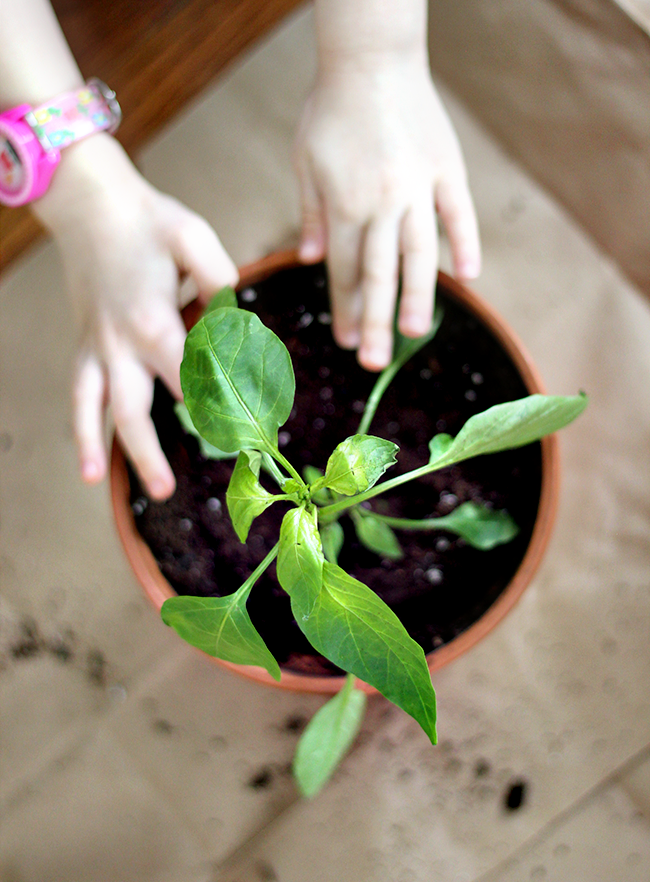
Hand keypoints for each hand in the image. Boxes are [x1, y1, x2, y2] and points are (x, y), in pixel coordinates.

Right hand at [34, 135, 237, 498]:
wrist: (89, 203)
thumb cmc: (147, 219)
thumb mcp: (194, 239)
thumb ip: (221, 282)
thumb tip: (238, 319)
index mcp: (153, 319)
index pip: (191, 378)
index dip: (219, 407)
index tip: (246, 434)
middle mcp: (121, 342)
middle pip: (136, 409)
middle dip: (152, 451)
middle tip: (172, 490)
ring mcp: (98, 347)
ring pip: (101, 409)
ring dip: (114, 450)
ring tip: (125, 487)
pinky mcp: (86, 346)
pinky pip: (79, 394)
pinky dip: (81, 429)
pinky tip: (87, 463)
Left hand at [294, 58, 480, 370]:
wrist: (372, 58)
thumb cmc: (332, 109)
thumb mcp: (305, 160)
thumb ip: (311, 214)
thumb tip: (310, 261)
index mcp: (345, 203)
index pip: (345, 271)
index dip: (344, 309)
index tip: (344, 341)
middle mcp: (383, 203)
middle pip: (379, 274)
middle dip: (372, 322)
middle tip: (370, 362)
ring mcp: (418, 187)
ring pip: (420, 254)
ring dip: (416, 296)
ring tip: (413, 334)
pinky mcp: (447, 170)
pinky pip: (459, 213)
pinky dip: (465, 243)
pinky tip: (469, 275)